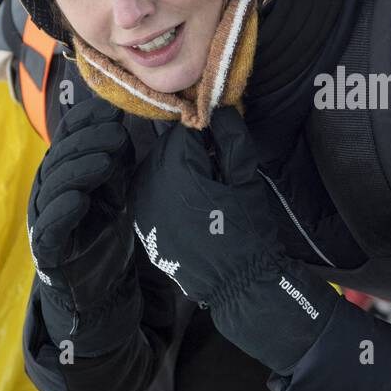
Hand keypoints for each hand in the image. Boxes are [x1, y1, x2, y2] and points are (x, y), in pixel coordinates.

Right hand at [27, 96, 137, 330]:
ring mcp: (44, 217)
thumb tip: (120, 119)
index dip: (84, 121)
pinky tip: (80, 199)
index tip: (110, 108)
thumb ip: (114, 158)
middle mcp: (48, 189)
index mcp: (62, 170)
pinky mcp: (47, 247)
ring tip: (106, 162)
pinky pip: (50, 226)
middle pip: (62, 158)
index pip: (67, 138)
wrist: (99, 282)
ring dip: (80, 170)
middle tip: (117, 133)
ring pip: (55, 187)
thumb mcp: (114, 187)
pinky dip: (63, 211)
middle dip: (88, 142)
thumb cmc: (104, 227)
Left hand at [130, 107, 335, 372]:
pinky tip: (188, 203)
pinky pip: (149, 192)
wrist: (236, 283)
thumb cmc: (248, 229)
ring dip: (175, 167)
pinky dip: (166, 188)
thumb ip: (231, 138)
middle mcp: (151, 184)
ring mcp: (142, 206)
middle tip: (215, 159)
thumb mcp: (246, 178)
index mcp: (177, 169)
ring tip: (203, 182)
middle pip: (166, 148)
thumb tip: (220, 106)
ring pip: (155, 168)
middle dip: (188, 148)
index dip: (205, 127)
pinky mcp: (142, 224)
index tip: (220, 133)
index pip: (185, 130)